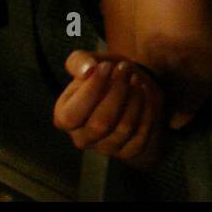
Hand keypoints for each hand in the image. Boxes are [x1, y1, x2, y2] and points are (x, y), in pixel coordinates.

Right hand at [53, 51, 163, 165]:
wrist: (132, 87)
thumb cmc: (107, 75)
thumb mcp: (92, 62)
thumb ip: (80, 61)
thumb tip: (87, 70)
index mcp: (65, 117)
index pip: (71, 116)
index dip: (90, 91)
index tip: (106, 66)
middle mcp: (82, 138)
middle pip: (100, 124)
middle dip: (117, 92)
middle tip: (125, 68)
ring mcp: (106, 147)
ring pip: (123, 129)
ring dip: (134, 99)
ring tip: (136, 79)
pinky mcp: (129, 150)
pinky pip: (141, 135)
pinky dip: (146, 110)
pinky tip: (145, 93)